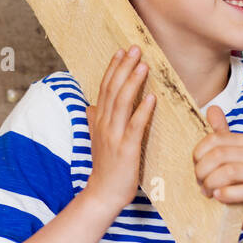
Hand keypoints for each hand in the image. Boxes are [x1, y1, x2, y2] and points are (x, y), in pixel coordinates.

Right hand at [83, 46, 156, 216]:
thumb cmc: (105, 167)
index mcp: (99, 120)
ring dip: (133, 82)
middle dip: (124, 67)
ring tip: (143, 65)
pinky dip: (142, 110)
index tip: (122, 51)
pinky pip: (135, 126)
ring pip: (122, 103)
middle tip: (135, 49)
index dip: (113, 68)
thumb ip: (94, 121)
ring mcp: (114, 136)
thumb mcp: (97, 140)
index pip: (105, 88)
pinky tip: (152, 98)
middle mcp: (104, 124)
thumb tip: (91, 106)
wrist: (102, 194)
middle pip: (113, 89)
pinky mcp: (126, 149)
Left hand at [193, 105, 242, 233]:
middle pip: (219, 155)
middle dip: (202, 171)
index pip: (214, 139)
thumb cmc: (235, 185)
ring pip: (228, 172)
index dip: (198, 154)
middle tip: (200, 183)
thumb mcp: (225, 160)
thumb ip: (219, 135)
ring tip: (207, 192)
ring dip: (211, 184)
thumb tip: (213, 108)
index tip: (195, 167)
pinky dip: (225, 195)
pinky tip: (218, 197)